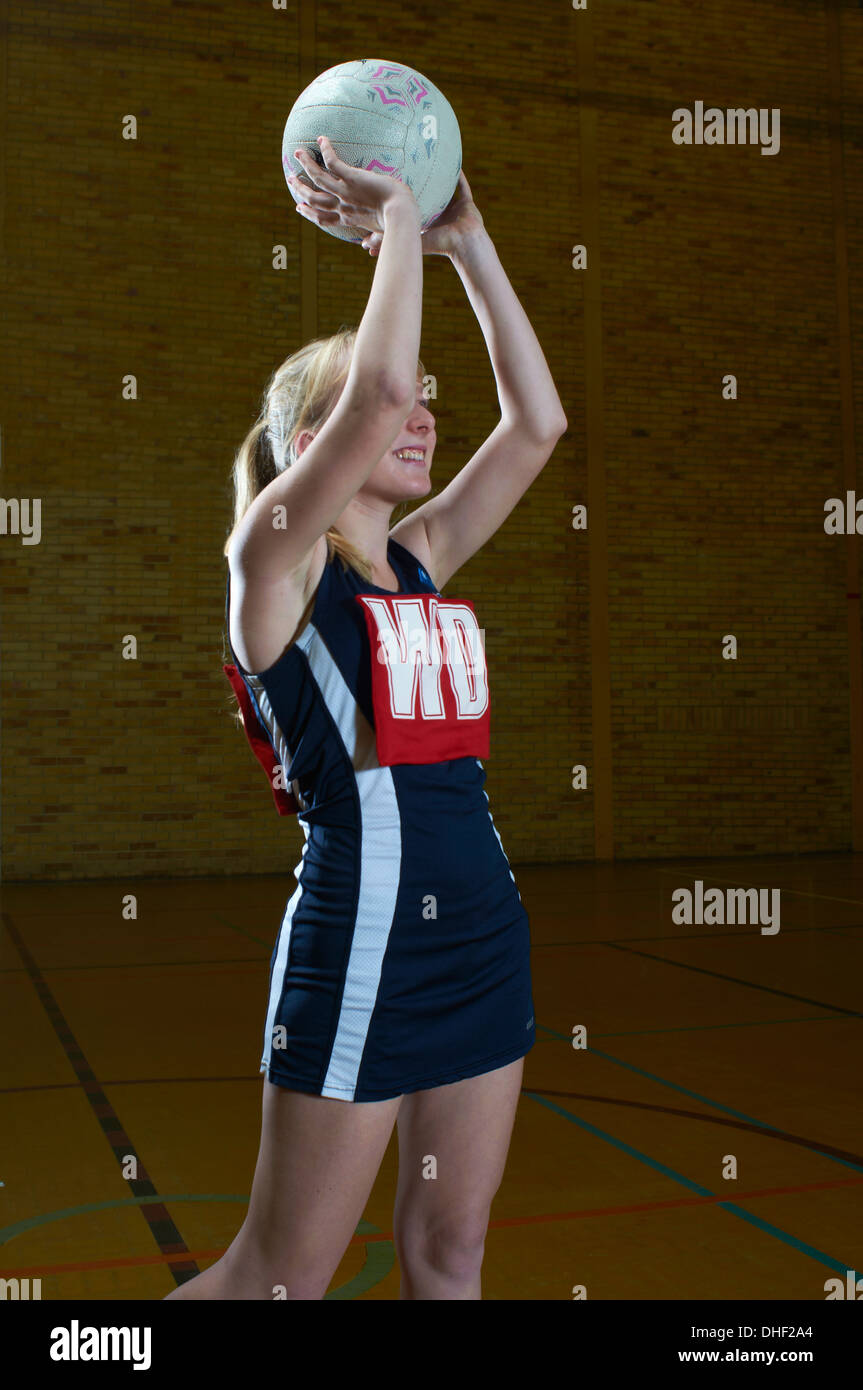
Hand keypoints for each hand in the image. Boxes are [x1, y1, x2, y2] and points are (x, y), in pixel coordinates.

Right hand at [287, 135, 417, 235]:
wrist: (401, 215)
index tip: (299, 207)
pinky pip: (333, 163)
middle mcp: (342, 206)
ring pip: (317, 178)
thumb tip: (366, 248)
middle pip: (314, 199)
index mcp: (348, 220)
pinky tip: (321, 139)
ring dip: (306, 165)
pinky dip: (326, 150)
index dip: (308, 213)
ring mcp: (345, 192)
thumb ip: (372, 240)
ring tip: (297, 153)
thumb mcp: (381, 233)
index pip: (322, 218)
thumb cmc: (397, 224)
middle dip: (300, 189)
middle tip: (290, 178)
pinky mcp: (352, 178)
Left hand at [359, 171, 484, 257]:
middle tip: (411, 168)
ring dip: (440, 176)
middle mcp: (441, 213)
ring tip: (432, 159)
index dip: (407, 199)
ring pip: (445, 188)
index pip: (415, 208)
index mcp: (428, 222)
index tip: (396, 188)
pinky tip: (452, 159)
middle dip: (422, 184)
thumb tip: (364, 246)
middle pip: (430, 195)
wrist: (464, 245)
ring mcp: (455, 208)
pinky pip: (462, 184)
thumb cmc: (439, 244)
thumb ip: (389, 241)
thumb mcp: (410, 238)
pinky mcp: (467, 202)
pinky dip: (458, 174)